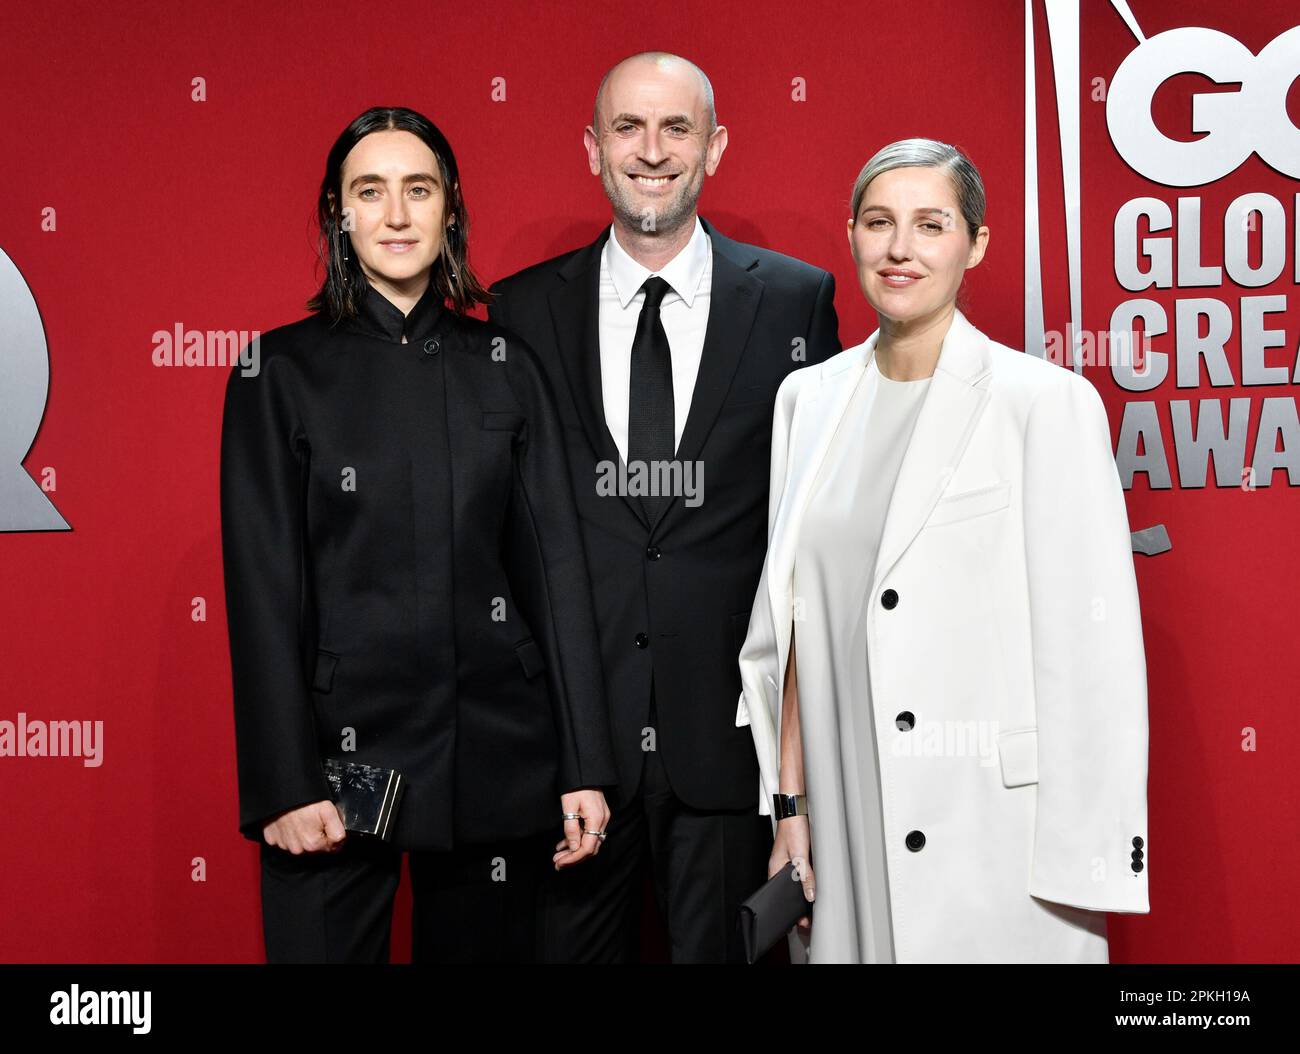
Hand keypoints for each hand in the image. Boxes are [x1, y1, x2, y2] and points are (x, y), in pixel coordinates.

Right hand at [262, 800, 346, 853]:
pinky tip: (289, 822)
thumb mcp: (328, 810)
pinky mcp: (272, 839)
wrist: (280, 790)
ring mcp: (283, 845)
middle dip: (318, 834)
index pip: (331, 847)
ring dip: (302, 833)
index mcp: (312, 844)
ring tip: (301, 818)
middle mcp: (297, 849)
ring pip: (299, 844)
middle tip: (314, 818)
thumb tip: (340, 842)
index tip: (327, 823)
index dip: (332, 834)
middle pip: (315, 847)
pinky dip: (287, 832)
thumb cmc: (303, 799)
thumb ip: (338, 831)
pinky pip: (283, 839)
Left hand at [553, 788, 609, 869]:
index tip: (560, 863)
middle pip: (590, 848)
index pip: (587, 847)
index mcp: (596, 819)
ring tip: (558, 856)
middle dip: (573, 858)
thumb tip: (574, 848)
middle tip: (557, 863)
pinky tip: (563, 845)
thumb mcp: (569, 806)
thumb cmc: (576, 785)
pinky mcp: (597, 816)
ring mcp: (601, 819)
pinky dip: (576, 841)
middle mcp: (602, 821)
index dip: (573, 858)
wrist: (584, 769)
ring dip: (574, 851)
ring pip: (589, 842)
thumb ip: (571, 828)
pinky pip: (588, 834)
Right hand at [769, 814, 814, 930]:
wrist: (797, 809)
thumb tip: (810, 894)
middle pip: (790, 891)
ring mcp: (791, 863)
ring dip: (805, 892)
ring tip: (813, 903)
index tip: (798, 920)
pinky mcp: (800, 857)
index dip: (788, 908)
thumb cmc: (792, 827)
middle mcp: (782, 867)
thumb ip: (804, 876)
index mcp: (775, 869)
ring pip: (798, 883)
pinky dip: (810, 881)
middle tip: (808, 917)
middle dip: (799, 904)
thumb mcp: (799, 855)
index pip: (779, 895)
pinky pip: (804, 874)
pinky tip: (816, 884)